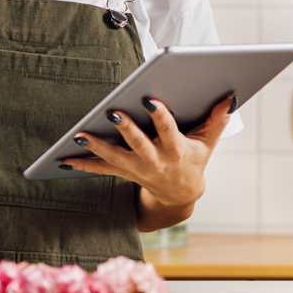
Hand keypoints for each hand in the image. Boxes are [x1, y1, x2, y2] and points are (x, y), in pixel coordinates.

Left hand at [60, 92, 235, 210]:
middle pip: (138, 143)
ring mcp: (137, 168)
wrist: (180, 195)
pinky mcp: (123, 172)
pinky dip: (82, 163)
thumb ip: (217, 120)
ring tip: (79, 135)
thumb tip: (229, 97)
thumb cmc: (194, 160)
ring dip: (96, 146)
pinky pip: (100, 169)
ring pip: (114, 157)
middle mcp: (155, 160)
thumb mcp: (208, 144)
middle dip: (126, 129)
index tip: (151, 100)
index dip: (160, 117)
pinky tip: (63, 158)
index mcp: (176, 150)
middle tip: (112, 113)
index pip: (168, 131)